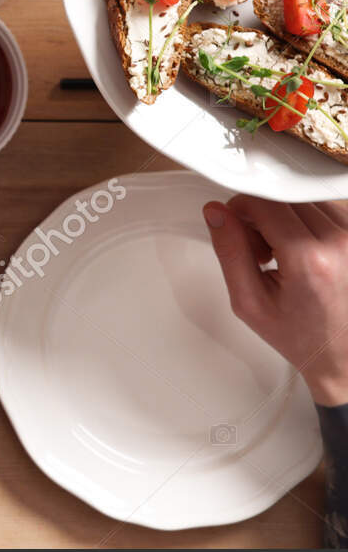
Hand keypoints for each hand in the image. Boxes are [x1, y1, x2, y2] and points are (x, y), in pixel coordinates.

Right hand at [204, 197, 347, 405]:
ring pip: (302, 201)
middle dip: (261, 216)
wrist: (341, 353)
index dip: (239, 209)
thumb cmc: (302, 335)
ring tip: (283, 254)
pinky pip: (324, 209)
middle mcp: (340, 243)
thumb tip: (216, 213)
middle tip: (260, 250)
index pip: (262, 202)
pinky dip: (307, 223)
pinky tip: (302, 250)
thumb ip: (230, 251)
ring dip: (285, 218)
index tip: (235, 226)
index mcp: (309, 258)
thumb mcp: (249, 301)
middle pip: (282, 198)